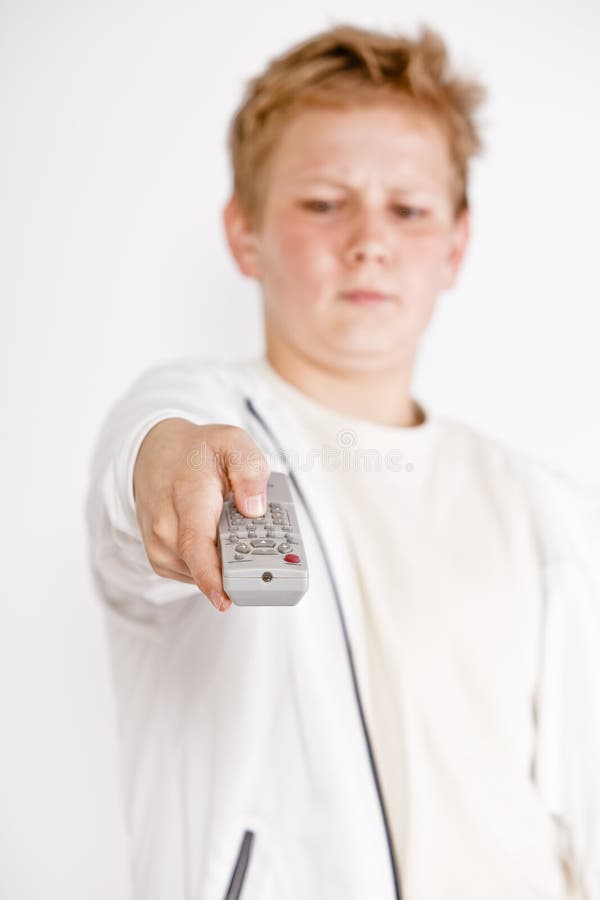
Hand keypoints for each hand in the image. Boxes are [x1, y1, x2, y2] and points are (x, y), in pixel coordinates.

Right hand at [133, 418, 269, 611]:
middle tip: (266, 554)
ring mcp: (160, 545)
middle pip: (203, 564)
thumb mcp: (232, 442)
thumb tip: (255, 509)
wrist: (153, 454)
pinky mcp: (161, 559)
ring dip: (226, 564)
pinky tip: (221, 542)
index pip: (194, 543)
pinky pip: (194, 573)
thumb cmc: (197, 451)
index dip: (211, 576)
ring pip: (200, 573)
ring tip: (238, 534)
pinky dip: (212, 564)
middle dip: (239, 568)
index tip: (225, 599)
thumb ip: (250, 470)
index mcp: (187, 496)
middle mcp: (166, 525)